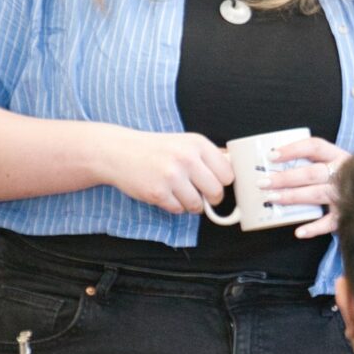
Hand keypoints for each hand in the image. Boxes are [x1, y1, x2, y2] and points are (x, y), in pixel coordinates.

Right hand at [100, 128, 231, 213]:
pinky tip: (165, 194)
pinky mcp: (158, 192)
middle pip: (216, 192)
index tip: (215, 183)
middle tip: (201, 194)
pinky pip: (178, 210)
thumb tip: (233, 168)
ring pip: (197, 205)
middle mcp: (186, 158)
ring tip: (180, 192)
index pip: (228, 173)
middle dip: (210, 198)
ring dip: (191, 204)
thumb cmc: (156, 149)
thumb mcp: (185, 143)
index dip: (222, 182)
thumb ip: (209, 156)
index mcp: (197, 144)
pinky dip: (174, 206)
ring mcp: (171, 176)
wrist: (120, 151)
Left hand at [262, 136, 349, 239]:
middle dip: (284, 178)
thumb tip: (276, 165)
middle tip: (263, 182)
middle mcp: (343, 172)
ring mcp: (346, 193)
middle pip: (310, 173)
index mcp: (337, 155)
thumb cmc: (348, 176)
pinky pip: (330, 222)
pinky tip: (299, 232)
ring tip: (272, 198)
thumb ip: (313, 162)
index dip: (292, 149)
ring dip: (292, 197)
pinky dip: (314, 228)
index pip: (313, 146)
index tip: (271, 155)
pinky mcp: (348, 213)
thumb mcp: (335, 163)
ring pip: (316, 194)